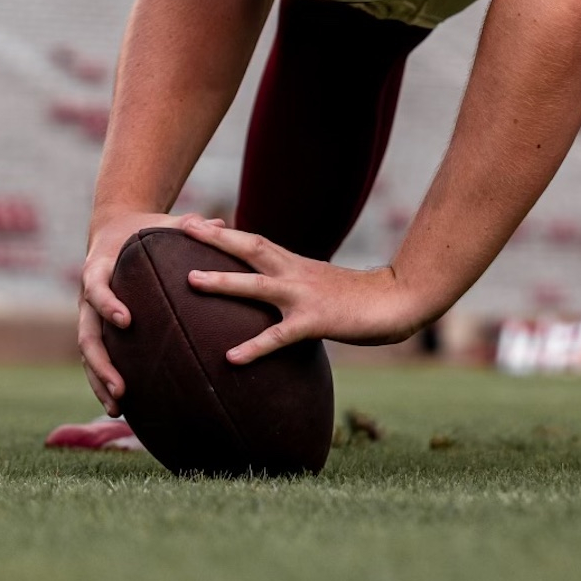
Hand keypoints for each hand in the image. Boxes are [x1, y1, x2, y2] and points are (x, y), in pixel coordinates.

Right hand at [78, 211, 225, 415]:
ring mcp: (88, 316)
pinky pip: (96, 359)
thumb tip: (217, 224)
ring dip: (100, 381)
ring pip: (88, 355)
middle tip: (121, 385)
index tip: (127, 320)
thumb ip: (186, 225)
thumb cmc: (144, 229)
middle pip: (87, 334)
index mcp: (98, 269)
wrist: (114, 231)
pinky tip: (120, 406)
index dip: (109, 304)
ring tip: (119, 406)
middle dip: (102, 363)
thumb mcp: (161, 224)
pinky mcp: (96, 328)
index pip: (97, 288)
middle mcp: (87, 297)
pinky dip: (103, 382)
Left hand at [180, 219, 422, 363]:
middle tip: (181, 227)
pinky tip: (231, 358)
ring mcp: (305, 295)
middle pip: (251, 247)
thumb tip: (272, 299)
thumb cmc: (361, 298)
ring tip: (190, 281)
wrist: (398, 299)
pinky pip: (280, 335)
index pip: (254, 241)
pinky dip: (255, 346)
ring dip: (224, 281)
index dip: (224, 233)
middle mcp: (296, 273)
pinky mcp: (317, 321)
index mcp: (296, 265)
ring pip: (257, 284)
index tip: (194, 223)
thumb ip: (295, 289)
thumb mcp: (322, 287)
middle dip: (215, 238)